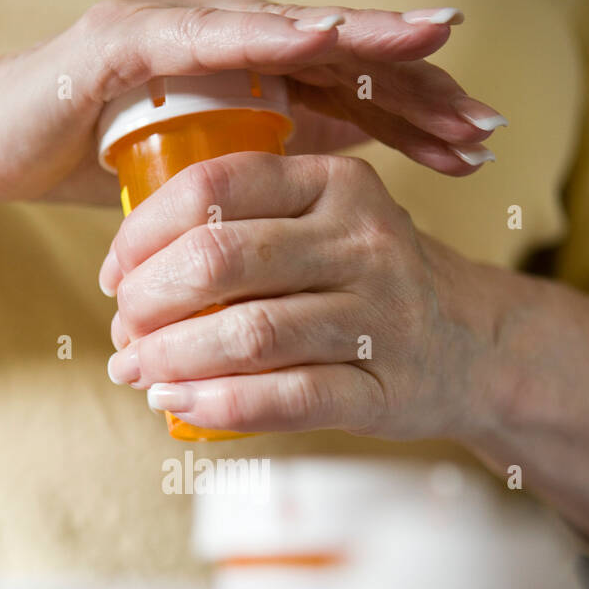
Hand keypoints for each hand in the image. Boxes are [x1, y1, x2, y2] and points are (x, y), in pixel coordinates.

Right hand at [0, 0, 504, 204]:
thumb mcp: (207, 173)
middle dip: (418, 85)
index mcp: (250, 77)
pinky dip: (269, 33)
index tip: (480, 147)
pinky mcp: (133, 37)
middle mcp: (229, 39)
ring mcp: (184, 29)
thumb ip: (272, 155)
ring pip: (292, 34)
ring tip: (435, 47)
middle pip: (341, 60)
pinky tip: (325, 35)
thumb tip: (351, 167)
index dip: (416, 116)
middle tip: (485, 118)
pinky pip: (212, 36)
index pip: (349, 93)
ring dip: (365, 43)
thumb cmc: (93, 161)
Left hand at [100, 149, 496, 438]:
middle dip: (148, 300)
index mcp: (334, 183)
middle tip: (123, 330)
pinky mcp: (383, 388)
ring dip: (171, 358)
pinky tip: (180, 405)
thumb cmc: (370, 283)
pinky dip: (220, 405)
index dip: (143, 232)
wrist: (474, 346)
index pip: (214, 187)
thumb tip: (128, 268)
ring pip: (248, 333)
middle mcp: (362, 241)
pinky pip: (289, 399)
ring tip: (137, 372)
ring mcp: (379, 316)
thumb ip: (249, 223)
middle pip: (221, 259)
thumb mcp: (327, 223)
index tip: (115, 273)